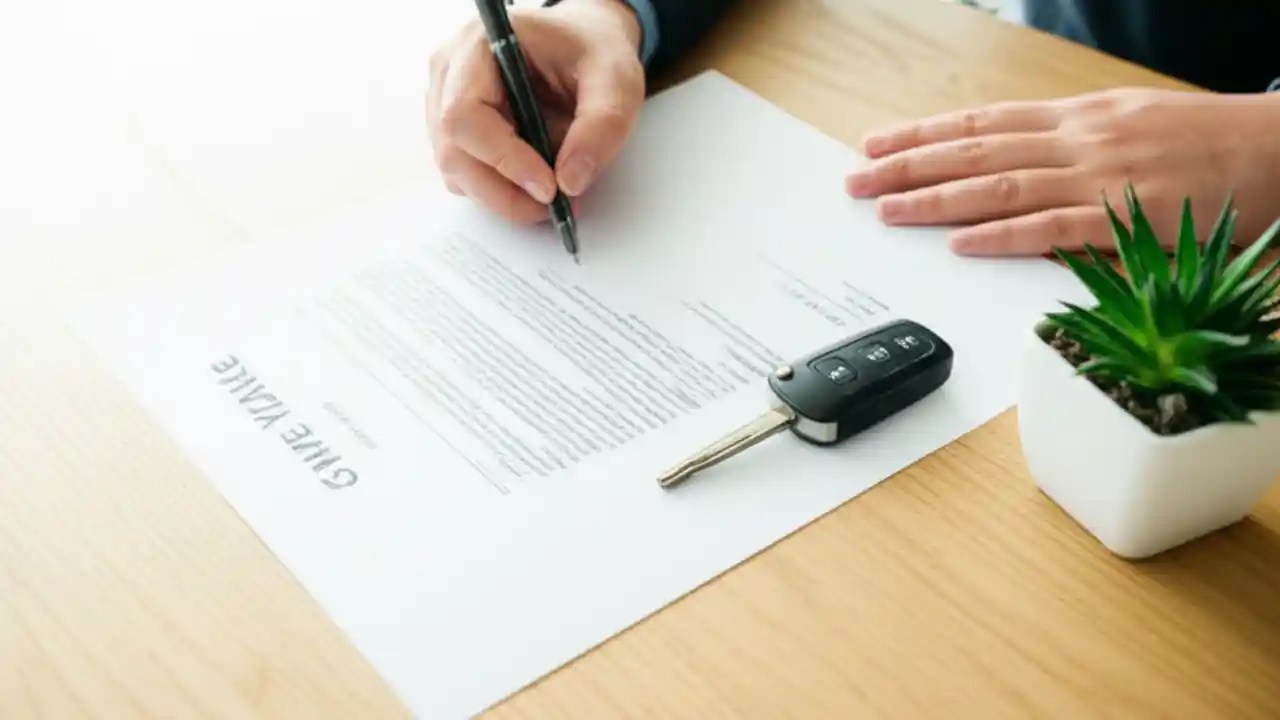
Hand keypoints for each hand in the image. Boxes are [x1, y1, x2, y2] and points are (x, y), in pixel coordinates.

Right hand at [428, 0, 643, 223]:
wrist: (584, 45)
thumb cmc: (591, 50)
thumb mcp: (615, 79)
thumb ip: (602, 124)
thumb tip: (570, 181)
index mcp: (479, 46)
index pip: (464, 114)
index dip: (503, 159)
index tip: (548, 187)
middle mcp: (450, 75)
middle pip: (453, 152)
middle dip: (504, 192)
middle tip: (552, 207)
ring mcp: (446, 105)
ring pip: (457, 171)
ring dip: (503, 196)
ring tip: (552, 195)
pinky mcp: (460, 133)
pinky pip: (469, 176)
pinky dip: (502, 191)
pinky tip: (536, 183)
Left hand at [845, 88, 1279, 254]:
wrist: (1279, 150)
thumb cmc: (1206, 143)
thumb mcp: (1127, 126)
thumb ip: (1067, 146)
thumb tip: (1009, 167)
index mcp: (1077, 118)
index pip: (981, 123)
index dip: (923, 134)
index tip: (875, 142)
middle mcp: (1079, 140)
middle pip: (976, 150)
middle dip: (908, 163)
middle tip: (854, 177)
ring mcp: (1101, 177)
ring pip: (1001, 185)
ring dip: (937, 199)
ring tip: (885, 207)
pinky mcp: (1127, 218)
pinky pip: (1053, 229)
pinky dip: (1002, 235)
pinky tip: (960, 242)